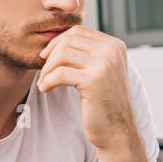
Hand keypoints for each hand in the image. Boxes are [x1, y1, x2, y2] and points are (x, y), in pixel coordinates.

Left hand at [37, 26, 138, 155]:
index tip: (46, 57)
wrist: (118, 131)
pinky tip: (45, 90)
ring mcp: (105, 64)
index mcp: (115, 45)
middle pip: (69, 40)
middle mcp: (112, 51)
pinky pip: (60, 74)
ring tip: (44, 82)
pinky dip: (47, 81)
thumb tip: (58, 38)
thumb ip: (88, 53)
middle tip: (44, 72)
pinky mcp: (94, 81)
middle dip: (51, 55)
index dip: (58, 42)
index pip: (79, 31)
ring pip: (62, 54)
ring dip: (47, 69)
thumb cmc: (104, 102)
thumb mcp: (101, 71)